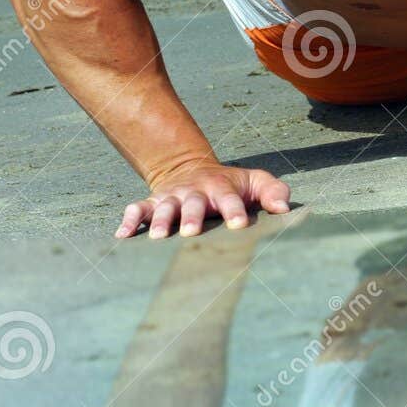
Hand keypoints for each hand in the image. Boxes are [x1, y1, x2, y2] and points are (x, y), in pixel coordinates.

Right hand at [116, 162, 291, 238]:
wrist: (191, 169)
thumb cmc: (230, 185)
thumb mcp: (255, 181)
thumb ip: (274, 191)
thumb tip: (285, 209)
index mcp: (221, 187)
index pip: (229, 197)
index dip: (234, 210)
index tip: (239, 225)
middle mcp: (194, 191)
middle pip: (193, 202)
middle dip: (191, 216)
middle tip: (190, 232)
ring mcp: (172, 197)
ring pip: (164, 206)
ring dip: (160, 220)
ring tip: (156, 237)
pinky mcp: (152, 203)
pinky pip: (138, 209)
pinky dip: (129, 220)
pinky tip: (121, 236)